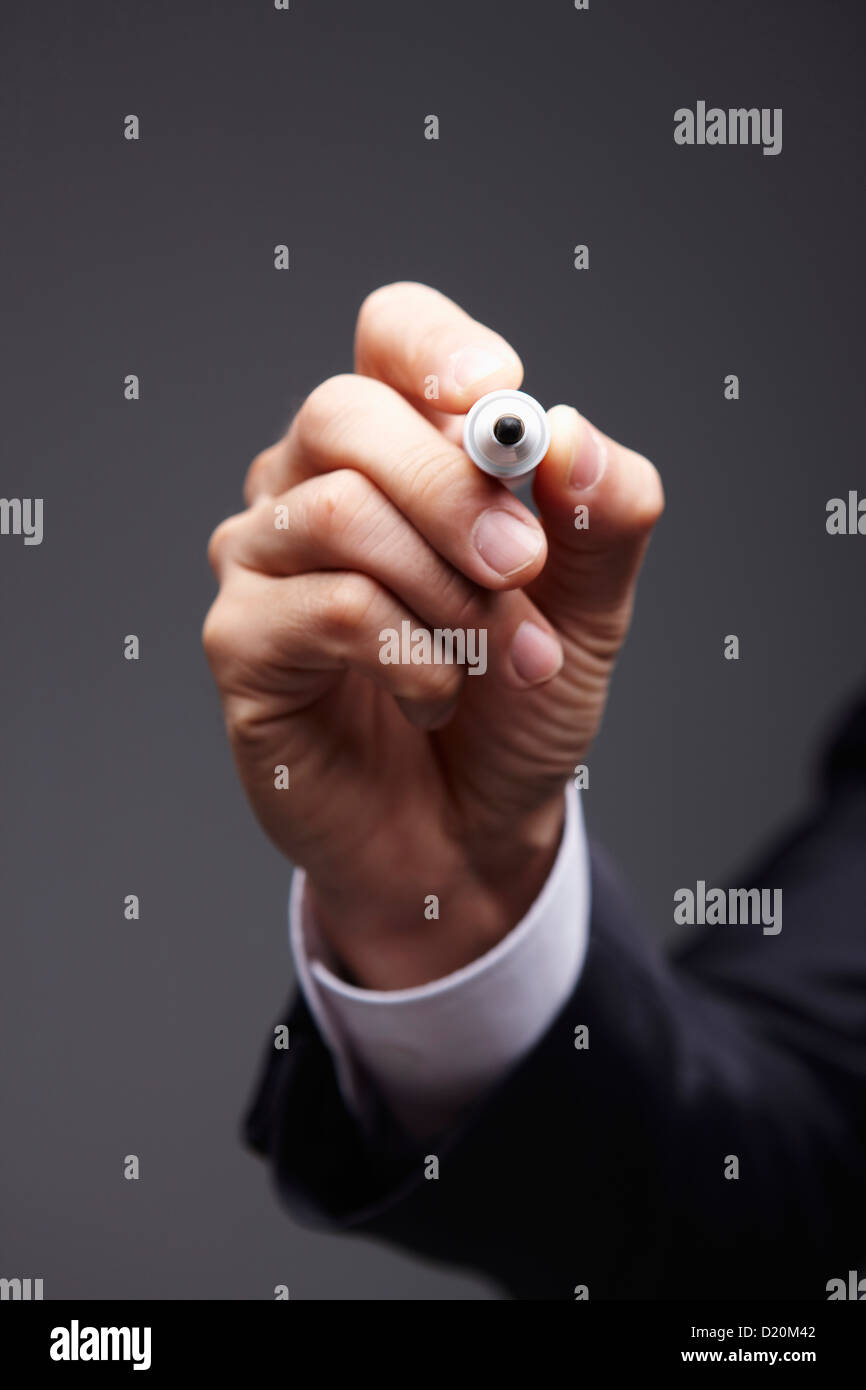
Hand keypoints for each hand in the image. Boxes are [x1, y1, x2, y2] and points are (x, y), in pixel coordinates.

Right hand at [203, 282, 662, 987]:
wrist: (470, 831)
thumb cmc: (512, 708)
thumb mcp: (590, 607)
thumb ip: (600, 515)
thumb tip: (569, 434)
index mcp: (395, 450)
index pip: (390, 335)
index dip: (440, 349)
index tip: (496, 401)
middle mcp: (310, 485)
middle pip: (344, 411)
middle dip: (454, 491)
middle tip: (520, 567)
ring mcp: (263, 562)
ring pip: (337, 511)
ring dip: (445, 592)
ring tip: (490, 655)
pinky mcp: (241, 642)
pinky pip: (328, 608)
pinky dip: (410, 656)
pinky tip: (433, 694)